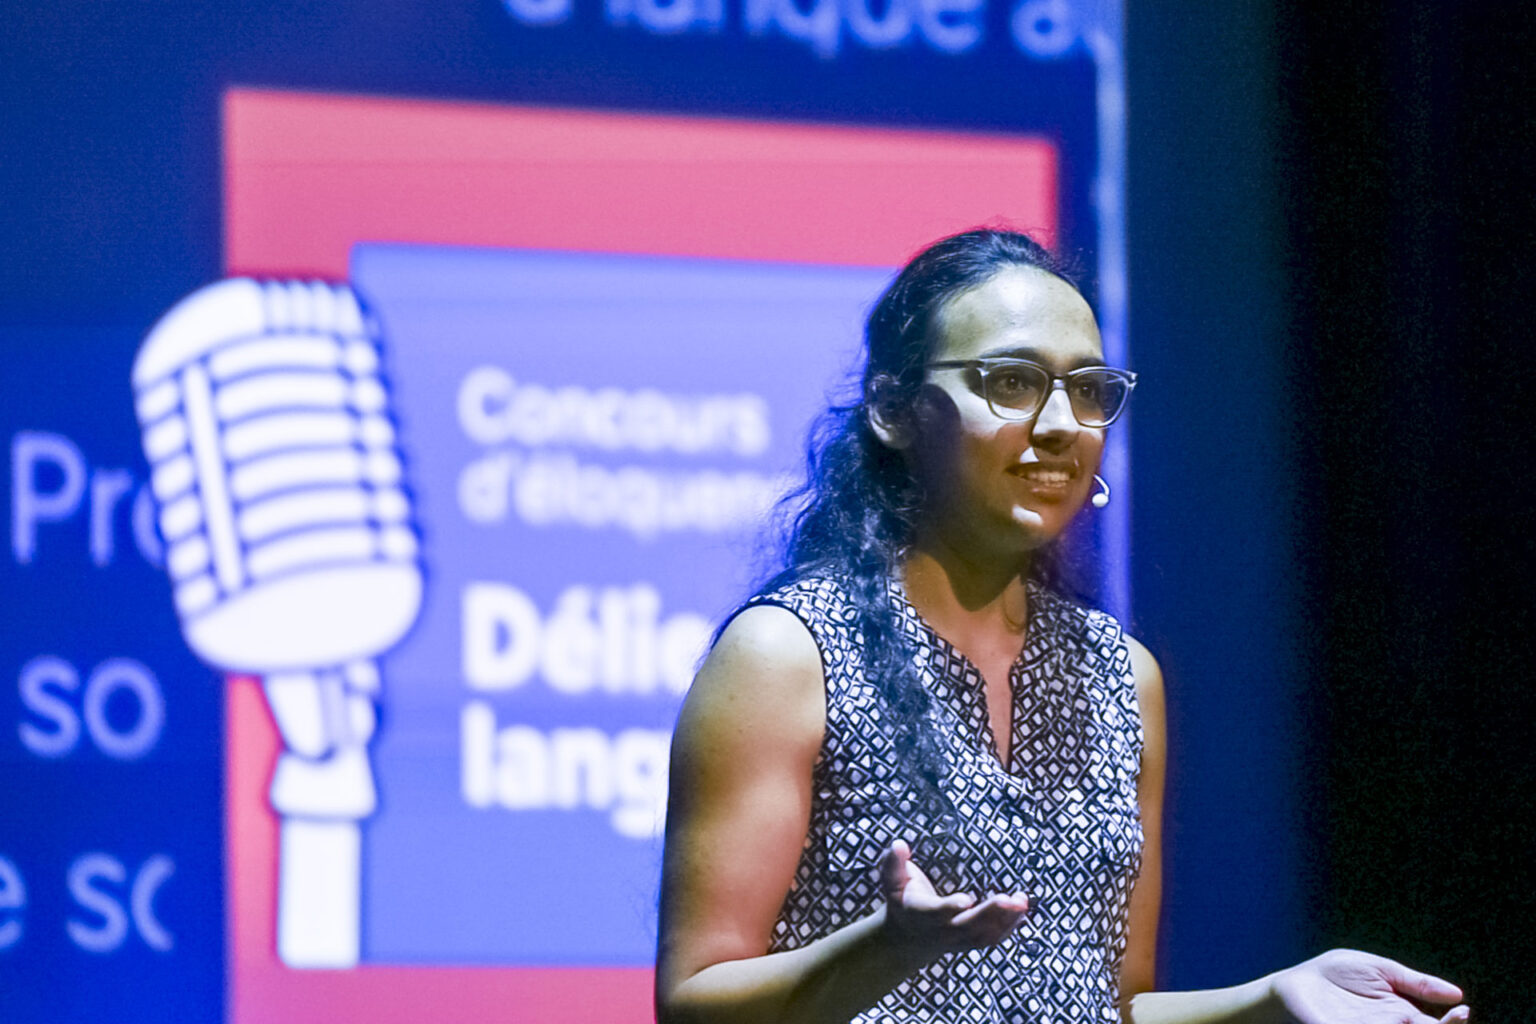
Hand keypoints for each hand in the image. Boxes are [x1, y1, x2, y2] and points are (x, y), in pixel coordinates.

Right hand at [877, 839, 1028, 963]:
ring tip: (1022, 900)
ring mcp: (958, 940)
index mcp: (922, 913)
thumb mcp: (891, 880)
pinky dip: (1009, 927)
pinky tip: (1022, 911)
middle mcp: (942, 930)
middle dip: (991, 913)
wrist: (907, 938)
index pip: (937, 912)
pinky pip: (992, 939)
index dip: (951, 907)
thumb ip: (893, 862)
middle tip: (1011, 899)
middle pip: (969, 926)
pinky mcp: (971, 942)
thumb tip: (899, 843)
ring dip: (1006, 920)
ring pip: (985, 935)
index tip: (967, 899)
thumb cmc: (900, 900)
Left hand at [1270, 949, 1468, 1023]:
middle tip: (1449, 1022)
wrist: (1293, 986)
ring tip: (1416, 1020)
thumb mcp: (1379, 970)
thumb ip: (1415, 982)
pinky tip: (1398, 1020)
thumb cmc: (1334, 975)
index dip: (1454, 1022)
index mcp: (1402, 1014)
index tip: (1462, 1011)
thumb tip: (1456, 993)